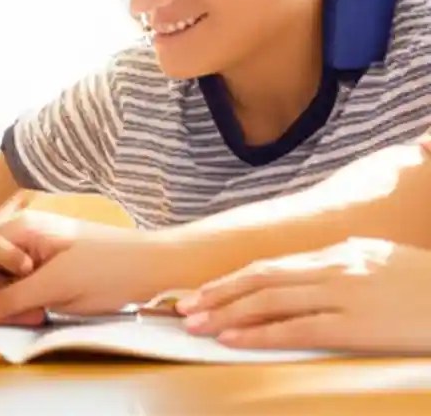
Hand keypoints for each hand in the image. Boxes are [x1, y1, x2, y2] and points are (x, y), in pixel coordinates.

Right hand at [0, 211, 154, 324]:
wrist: (156, 264)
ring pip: (6, 276)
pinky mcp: (51, 259)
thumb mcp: (55, 289)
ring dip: (12, 299)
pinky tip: (40, 309)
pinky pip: (24, 279)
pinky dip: (26, 296)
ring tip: (34, 314)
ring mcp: (39, 243)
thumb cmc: (109, 269)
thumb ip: (9, 300)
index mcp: (22, 227)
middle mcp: (26, 230)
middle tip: (12, 319)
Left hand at [177, 238, 430, 351]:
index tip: (205, 289)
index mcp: (340, 252)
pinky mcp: (356, 326)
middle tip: (184, 305)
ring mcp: (344, 295)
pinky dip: (258, 333)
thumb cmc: (429, 287)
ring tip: (195, 322)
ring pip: (270, 300)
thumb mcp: (384, 262)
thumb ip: (345, 266)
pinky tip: (231, 338)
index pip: (274, 265)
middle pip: (262, 277)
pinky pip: (295, 329)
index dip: (234, 278)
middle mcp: (336, 267)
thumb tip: (310, 274)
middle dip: (218, 291)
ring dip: (226, 312)